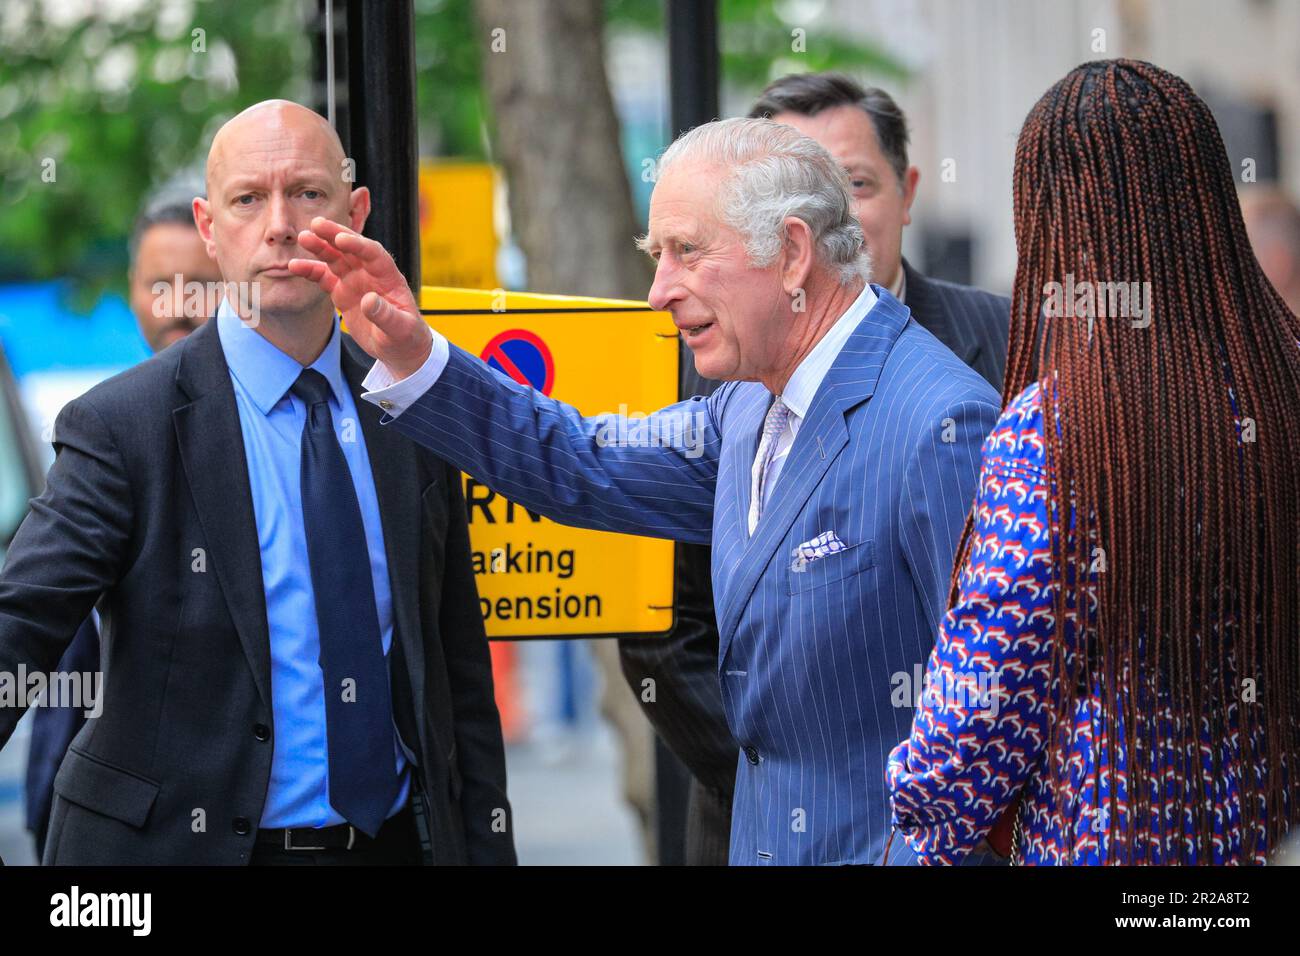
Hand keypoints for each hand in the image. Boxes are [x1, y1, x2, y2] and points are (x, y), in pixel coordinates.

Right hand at [288, 217, 432, 377]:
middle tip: (317, 224)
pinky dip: (310, 271)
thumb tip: (369, 301)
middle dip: (335, 235)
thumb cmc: (406, 337)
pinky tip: (294, 266)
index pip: (374, 254)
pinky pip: (324, 277)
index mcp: (389, 277)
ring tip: (304, 237)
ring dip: (320, 247)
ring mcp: (355, 281)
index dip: (358, 245)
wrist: (399, 348)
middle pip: (351, 249)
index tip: (341, 239)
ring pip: (336, 258)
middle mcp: (370, 274)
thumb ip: (386, 315)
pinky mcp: (342, 292)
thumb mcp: (401, 329)